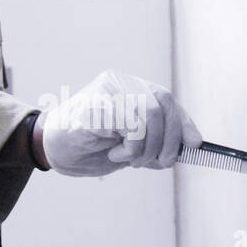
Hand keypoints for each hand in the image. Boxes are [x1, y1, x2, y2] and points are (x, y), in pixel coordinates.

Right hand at [35, 69, 201, 176]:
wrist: (51, 150)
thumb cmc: (91, 147)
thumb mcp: (132, 145)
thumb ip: (157, 140)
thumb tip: (192, 143)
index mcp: (129, 88)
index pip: (166, 100)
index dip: (182, 123)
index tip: (195, 144)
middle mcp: (120, 83)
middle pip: (163, 105)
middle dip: (167, 142)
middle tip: (154, 163)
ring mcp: (107, 90)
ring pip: (151, 115)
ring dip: (146, 149)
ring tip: (126, 158)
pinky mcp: (96, 105)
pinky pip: (133, 125)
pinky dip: (131, 148)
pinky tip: (114, 153)